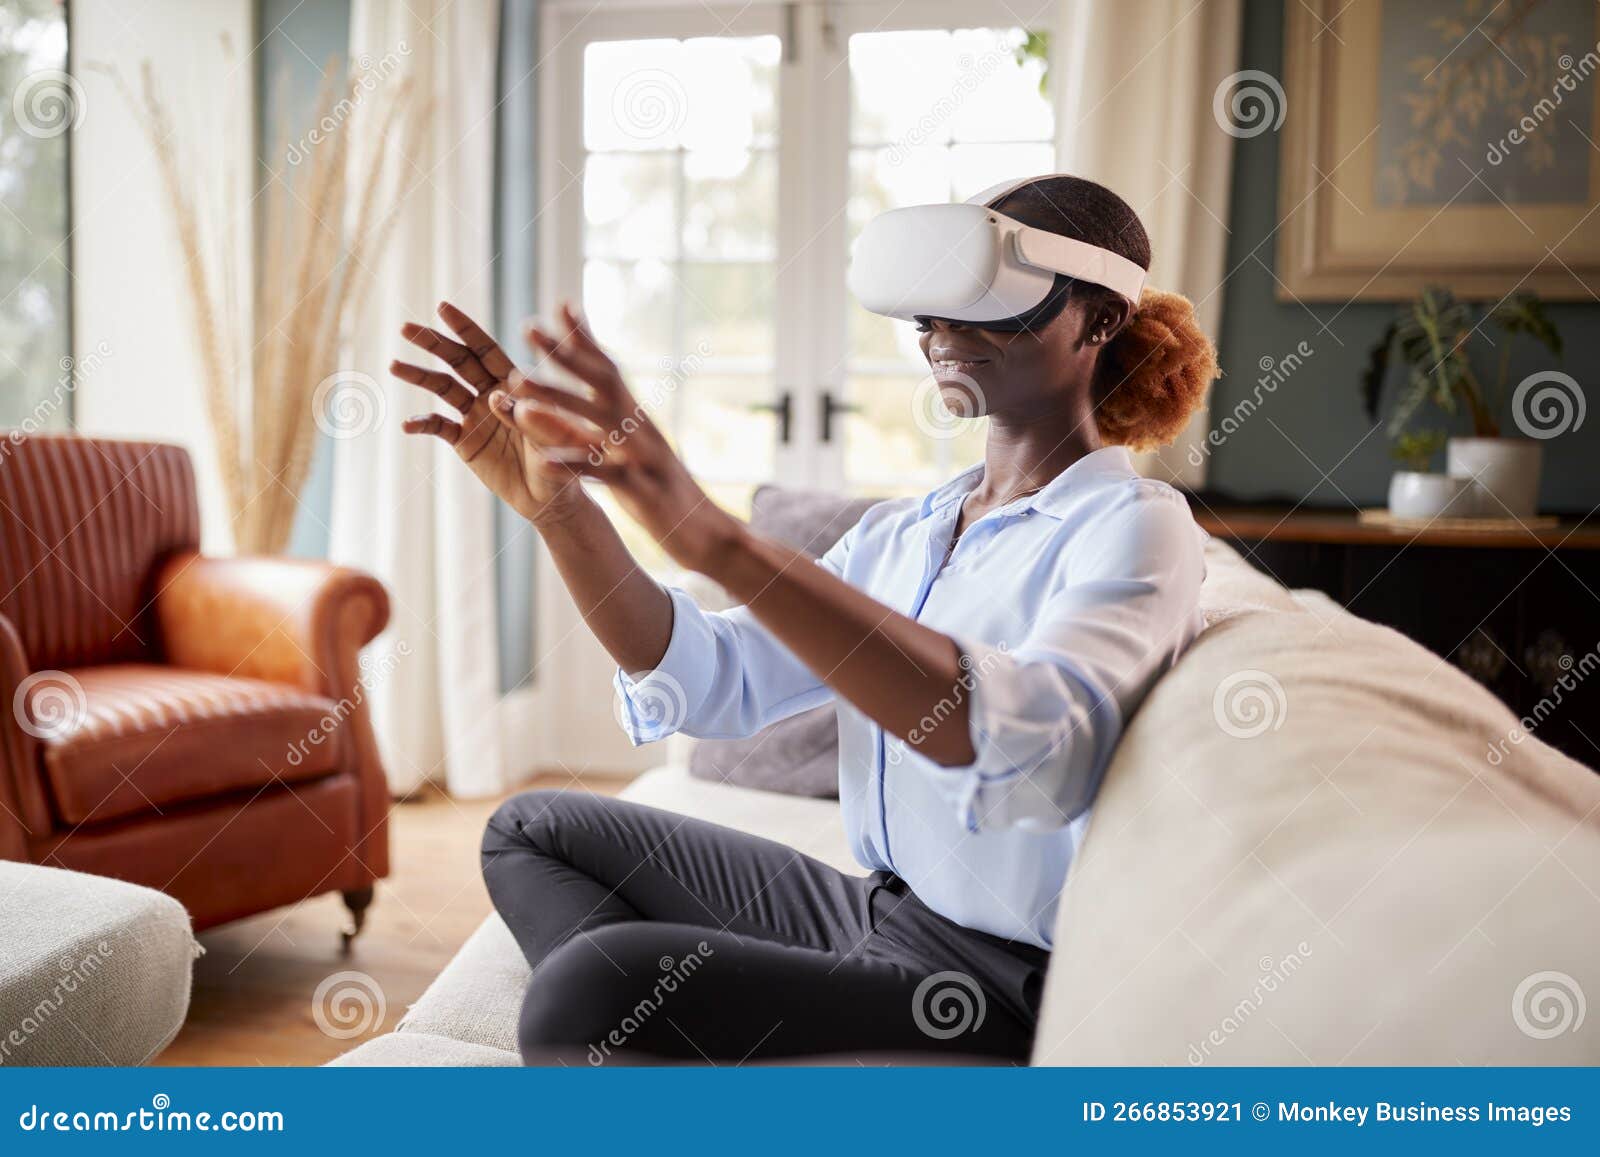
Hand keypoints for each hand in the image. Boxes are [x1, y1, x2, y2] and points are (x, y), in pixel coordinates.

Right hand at [391, 302, 590, 526]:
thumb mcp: (554, 437)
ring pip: (443, 388)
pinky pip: (439, 427)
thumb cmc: (562, 461)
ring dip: (420, 376)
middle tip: (407, 327)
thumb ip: (529, 415)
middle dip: (434, 343)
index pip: (486, 350)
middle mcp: (491, 394)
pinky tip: (407, 425)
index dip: (465, 329)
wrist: (550, 498)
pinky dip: (423, 424)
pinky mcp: (465, 441)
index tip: (443, 307)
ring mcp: (476, 416)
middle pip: (459, 361)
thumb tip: (495, 397)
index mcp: (514, 384)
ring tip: (395, 365)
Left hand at [490, 302, 743, 572]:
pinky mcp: (640, 488)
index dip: (585, 337)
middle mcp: (640, 427)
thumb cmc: (662, 489)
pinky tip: (544, 461)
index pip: (609, 367)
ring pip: (595, 421)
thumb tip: (591, 392)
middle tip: (527, 327)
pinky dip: (574, 466)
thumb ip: (613, 421)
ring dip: (555, 401)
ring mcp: (641, 455)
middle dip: (563, 354)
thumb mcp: (637, 448)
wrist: (704, 531)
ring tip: (516, 386)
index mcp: (636, 416)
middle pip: (601, 380)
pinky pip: (603, 474)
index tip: (559, 305)